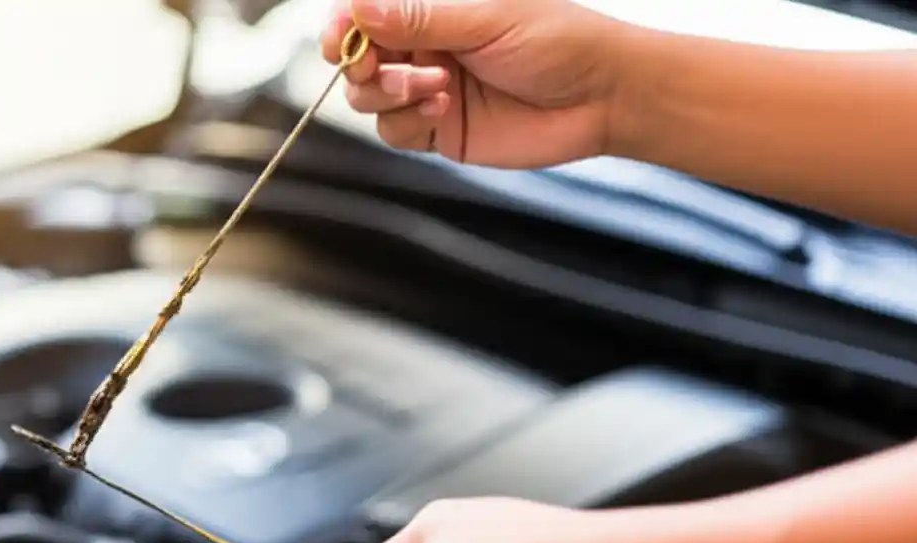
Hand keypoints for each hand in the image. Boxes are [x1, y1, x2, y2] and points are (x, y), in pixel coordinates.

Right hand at [320, 0, 631, 167]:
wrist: (604, 97)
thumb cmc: (560, 41)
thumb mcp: (487, 17)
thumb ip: (420, 16)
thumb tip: (360, 9)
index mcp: (435, 8)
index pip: (367, 12)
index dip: (343, 25)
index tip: (338, 40)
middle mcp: (425, 46)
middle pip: (358, 58)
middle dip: (361, 65)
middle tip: (378, 68)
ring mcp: (428, 88)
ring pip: (367, 98)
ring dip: (388, 94)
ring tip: (434, 87)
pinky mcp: (438, 129)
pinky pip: (394, 131)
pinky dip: (408, 121)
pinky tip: (443, 109)